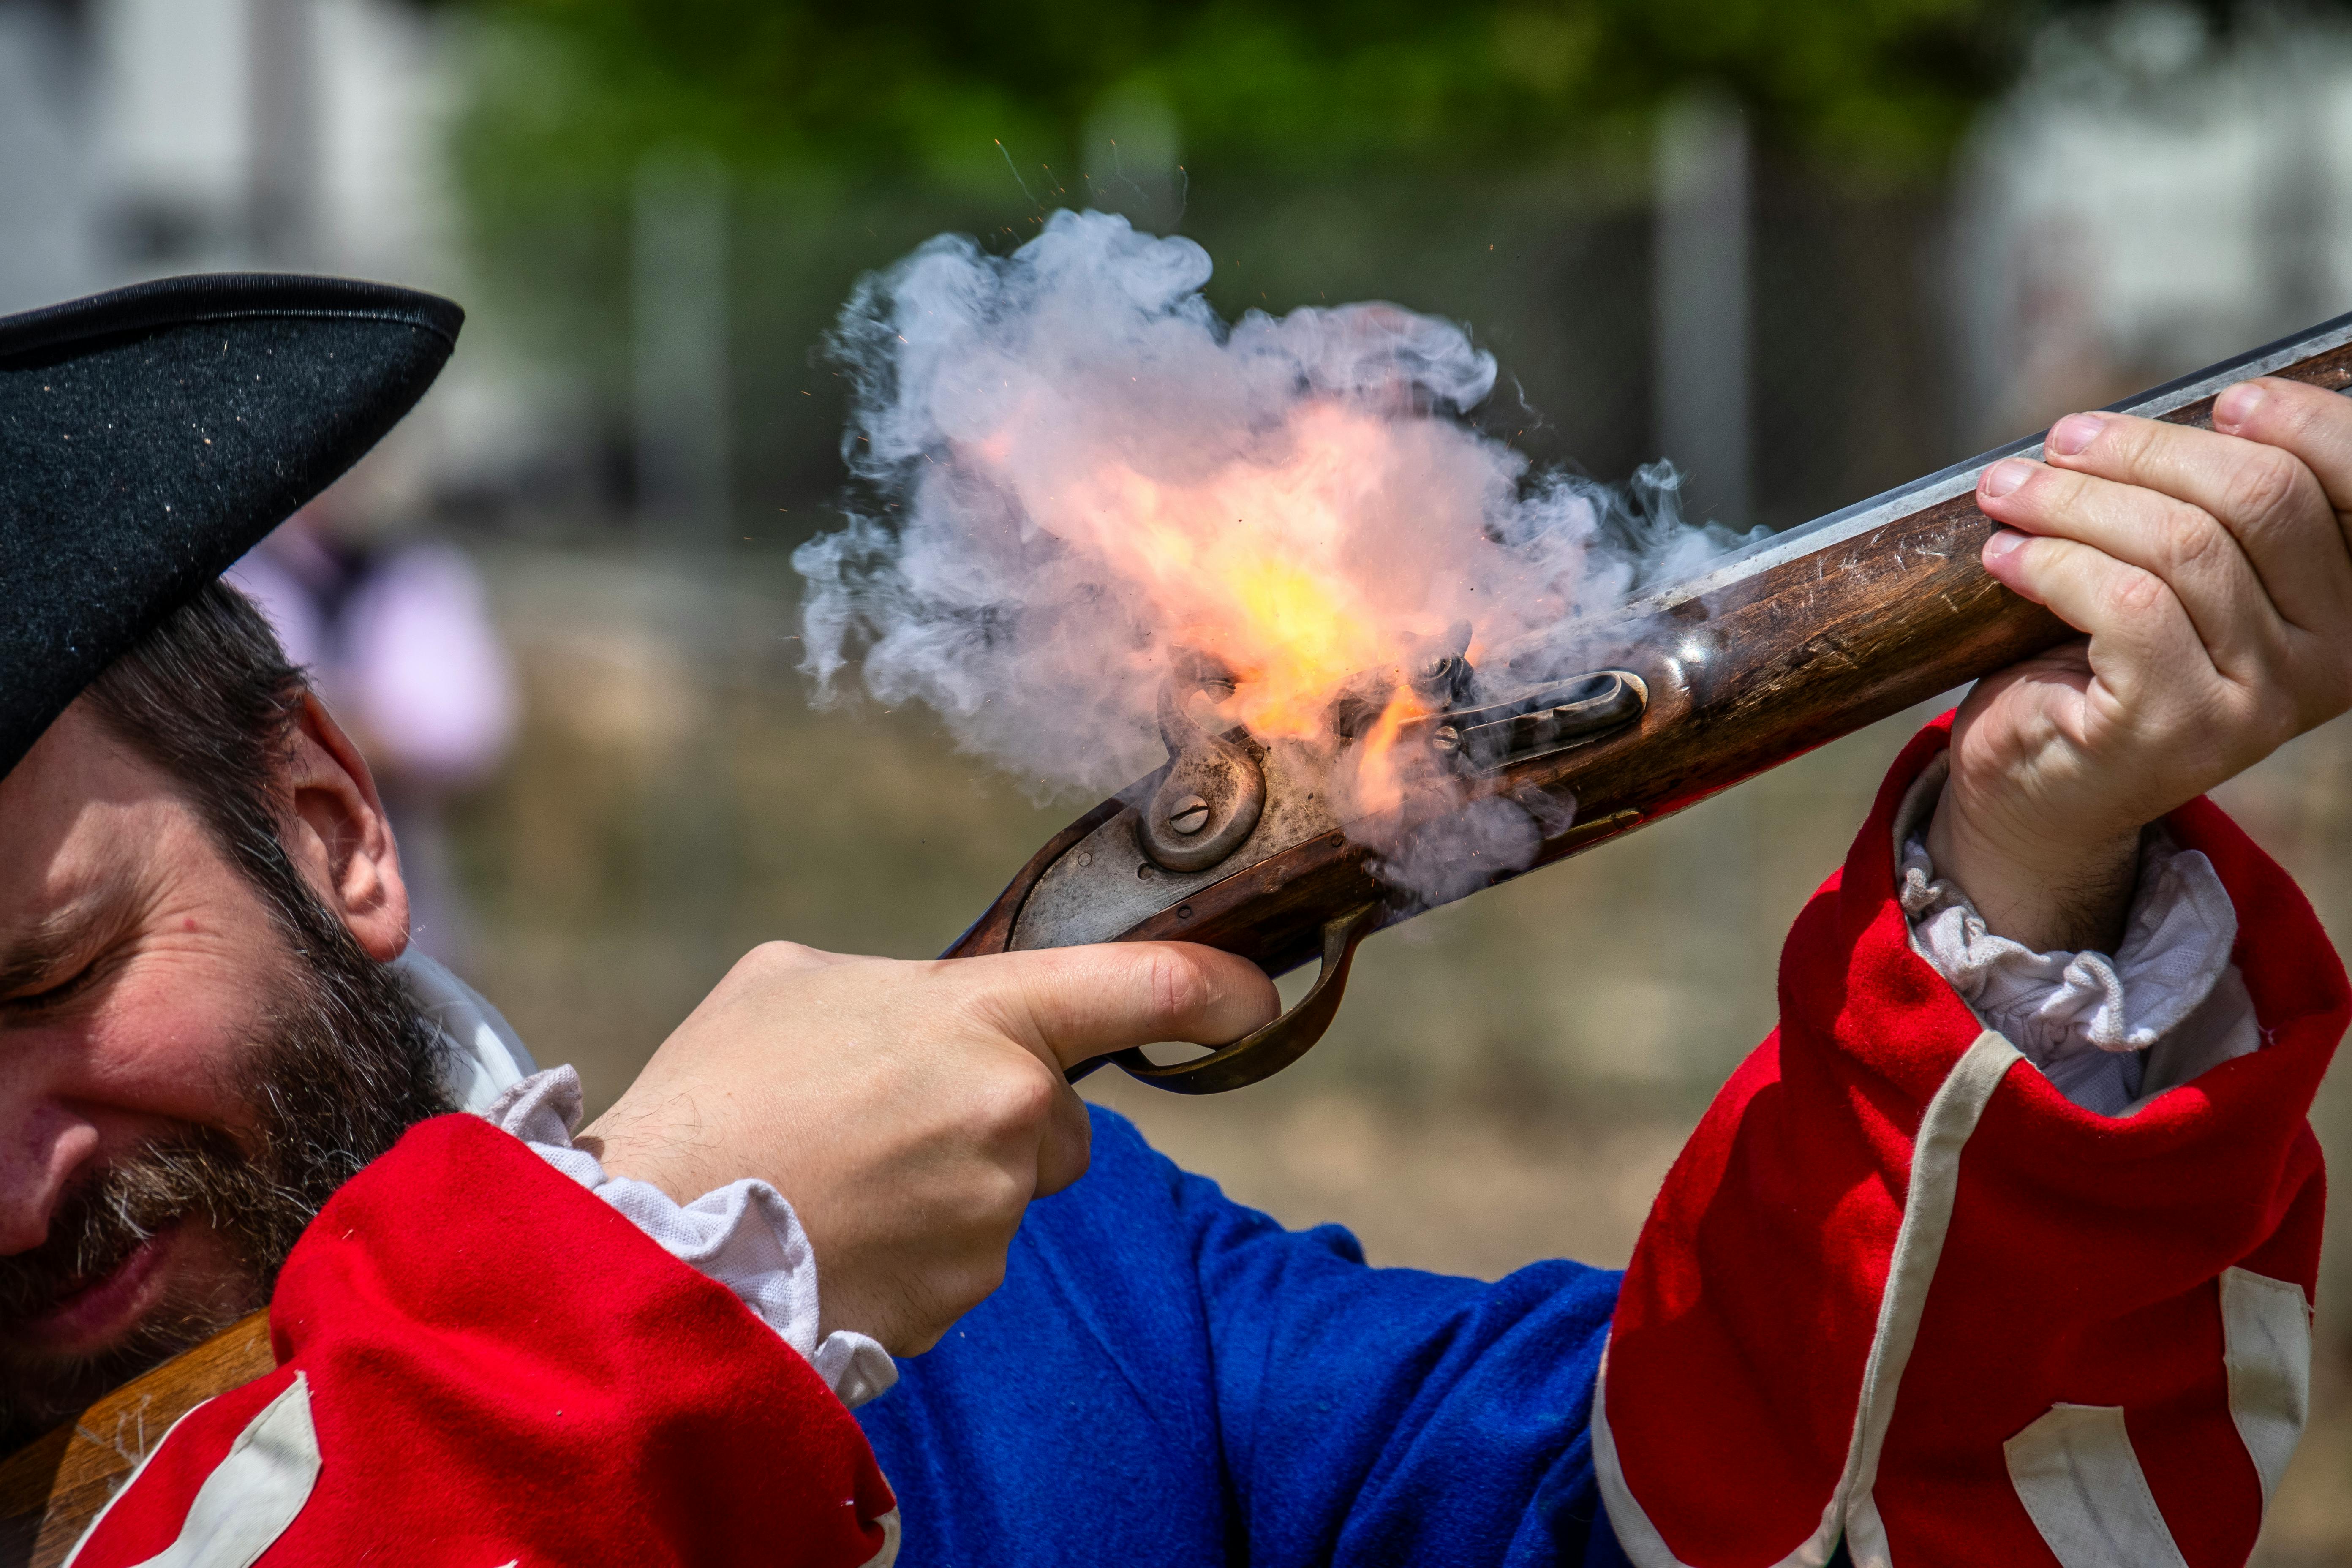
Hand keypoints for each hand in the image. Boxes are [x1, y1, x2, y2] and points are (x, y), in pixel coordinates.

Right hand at [581, 940, 1275, 1353]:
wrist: (650, 1233)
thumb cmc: (717, 1092)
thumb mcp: (796, 981)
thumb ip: (897, 989)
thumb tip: (933, 1015)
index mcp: (984, 1019)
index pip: (1144, 986)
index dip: (1218, 988)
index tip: (1254, 996)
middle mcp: (1011, 1117)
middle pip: (1057, 1119)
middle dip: (997, 1119)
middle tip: (886, 1121)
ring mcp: (990, 1217)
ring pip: (1004, 1194)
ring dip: (945, 1187)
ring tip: (837, 1179)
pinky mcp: (960, 1297)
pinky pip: (962, 1263)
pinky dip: (916, 1251)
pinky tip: (841, 1231)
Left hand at [1929, 378, 2351, 951]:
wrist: (2043, 790)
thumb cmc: (2109, 662)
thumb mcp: (2184, 579)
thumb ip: (2211, 509)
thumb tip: (2193, 409)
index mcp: (2349, 602)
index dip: (2302, 422)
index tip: (2224, 399)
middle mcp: (2330, 655)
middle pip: (2260, 497)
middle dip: (2146, 451)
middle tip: (2060, 442)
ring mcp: (2257, 699)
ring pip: (2182, 544)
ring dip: (2073, 501)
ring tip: (2007, 493)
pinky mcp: (2175, 726)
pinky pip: (2126, 602)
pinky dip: (2053, 562)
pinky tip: (2006, 557)